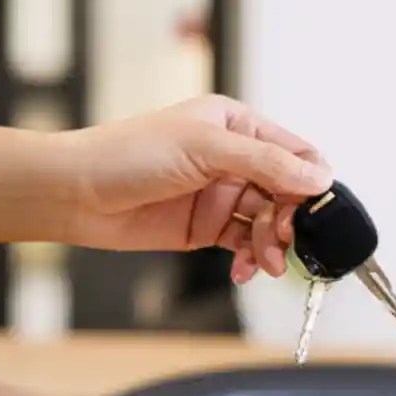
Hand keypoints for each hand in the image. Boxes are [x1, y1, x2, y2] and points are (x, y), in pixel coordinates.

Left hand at [60, 94, 332, 283]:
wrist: (76, 194)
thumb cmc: (127, 155)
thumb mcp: (205, 149)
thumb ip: (266, 163)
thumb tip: (318, 176)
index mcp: (237, 126)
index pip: (296, 153)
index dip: (311, 182)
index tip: (315, 211)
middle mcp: (235, 159)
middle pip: (288, 193)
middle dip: (291, 221)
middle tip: (283, 242)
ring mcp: (222, 195)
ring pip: (270, 223)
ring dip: (272, 245)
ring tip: (264, 263)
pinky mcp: (208, 227)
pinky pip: (246, 245)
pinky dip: (251, 259)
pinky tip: (244, 269)